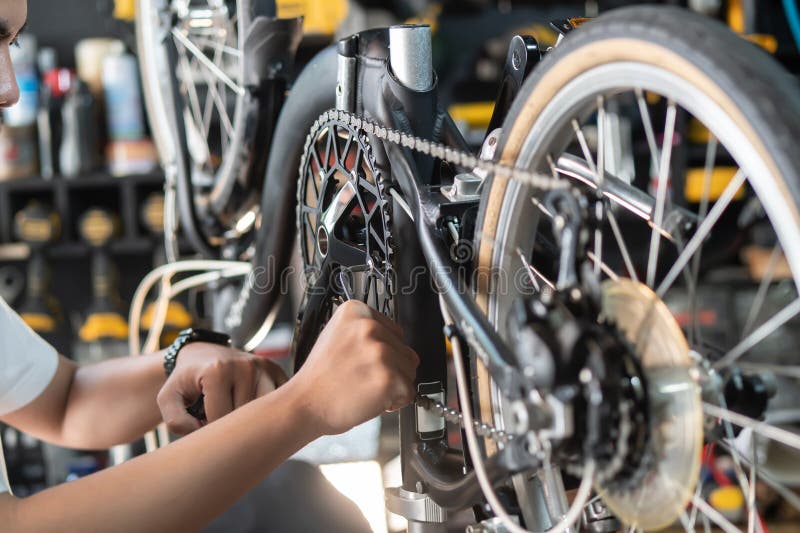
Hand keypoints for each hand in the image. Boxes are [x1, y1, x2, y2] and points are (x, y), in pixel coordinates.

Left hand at [157, 344, 287, 434]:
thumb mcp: (168, 398)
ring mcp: (263, 367)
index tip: (201, 419)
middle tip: (218, 416)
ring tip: (236, 411)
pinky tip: (254, 408)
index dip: (209, 428)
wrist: (203, 354)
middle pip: (245, 417)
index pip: (220, 420)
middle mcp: (245, 366)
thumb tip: (202, 434)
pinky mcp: (276, 370)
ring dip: (252, 419)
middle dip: (231, 426)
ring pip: (265, 412)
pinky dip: (269, 410)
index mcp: (218, 371)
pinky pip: (279, 402)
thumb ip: (176, 420)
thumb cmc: (186, 380)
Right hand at [287, 300, 419, 435]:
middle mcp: (369, 327)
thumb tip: (396, 343)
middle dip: (390, 369)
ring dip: (393, 385)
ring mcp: (380, 352)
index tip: (362, 361)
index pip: (396, 333)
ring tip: (364, 387)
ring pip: (410, 372)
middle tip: (362, 377)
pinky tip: (371, 399)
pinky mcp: (388, 377)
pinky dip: (395, 402)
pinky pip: (409, 392)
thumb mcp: (338, 336)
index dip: (382, 353)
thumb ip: (366, 334)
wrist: (304, 404)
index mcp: (357, 311)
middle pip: (406, 351)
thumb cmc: (320, 378)